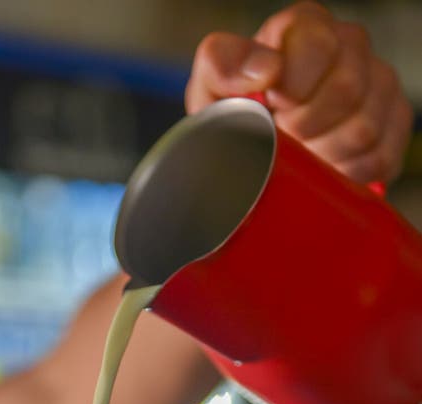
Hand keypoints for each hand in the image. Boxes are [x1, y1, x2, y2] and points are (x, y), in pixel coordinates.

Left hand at [185, 1, 412, 183]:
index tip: (271, 108)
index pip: (317, 46)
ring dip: (325, 153)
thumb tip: (264, 70)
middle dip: (306, 127)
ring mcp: (378, 83)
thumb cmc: (236, 114)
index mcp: (305, 28)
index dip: (292, 89)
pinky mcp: (393, 123)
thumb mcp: (210, 89)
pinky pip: (381, 157)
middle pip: (347, 89)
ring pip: (365, 128)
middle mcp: (349, 46)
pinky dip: (348, 174)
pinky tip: (326, 168)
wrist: (256, 148)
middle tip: (284, 138)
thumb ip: (221, 64)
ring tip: (302, 155)